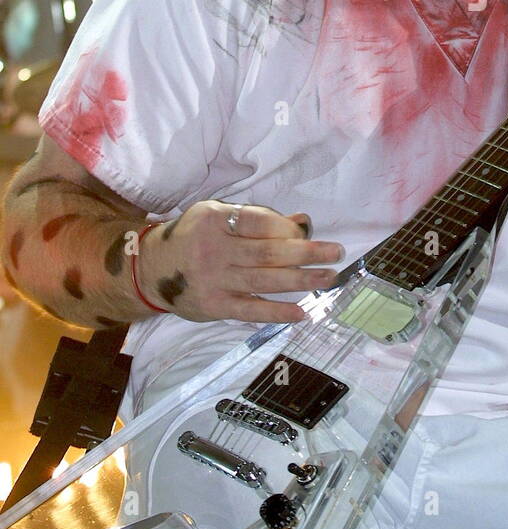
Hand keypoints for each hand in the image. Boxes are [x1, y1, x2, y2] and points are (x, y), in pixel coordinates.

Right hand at [136, 201, 343, 322]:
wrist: (150, 269)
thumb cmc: (193, 237)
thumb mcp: (217, 217)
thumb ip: (258, 219)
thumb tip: (302, 221)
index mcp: (215, 219)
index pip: (260, 222)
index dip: (287, 228)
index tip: (308, 234)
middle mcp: (214, 249)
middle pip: (268, 252)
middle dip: (307, 253)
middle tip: (336, 253)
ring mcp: (213, 280)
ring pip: (265, 280)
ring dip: (301, 280)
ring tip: (328, 277)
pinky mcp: (213, 306)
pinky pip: (251, 310)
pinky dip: (277, 312)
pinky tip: (302, 312)